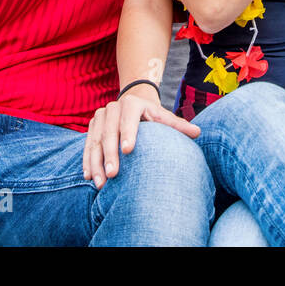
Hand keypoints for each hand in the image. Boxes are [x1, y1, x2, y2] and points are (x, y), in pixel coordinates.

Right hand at [83, 91, 200, 188]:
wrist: (133, 102)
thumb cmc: (152, 115)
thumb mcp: (164, 117)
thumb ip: (178, 125)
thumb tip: (198, 133)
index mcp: (132, 104)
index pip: (128, 119)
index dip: (128, 134)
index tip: (128, 150)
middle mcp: (113, 107)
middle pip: (109, 132)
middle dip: (109, 154)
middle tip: (113, 175)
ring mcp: (100, 116)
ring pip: (95, 140)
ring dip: (95, 162)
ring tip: (100, 183)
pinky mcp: (92, 126)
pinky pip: (87, 144)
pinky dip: (87, 161)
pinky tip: (88, 176)